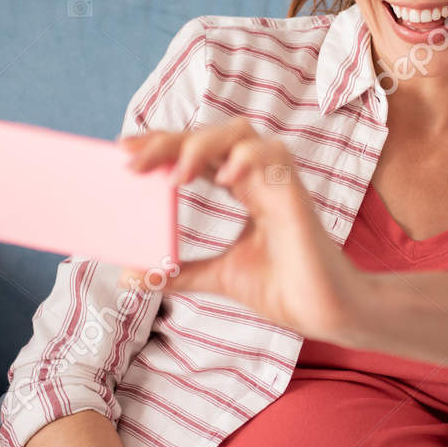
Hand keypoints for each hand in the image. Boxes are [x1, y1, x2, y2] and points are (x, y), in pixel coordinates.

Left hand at [117, 118, 362, 339]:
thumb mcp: (219, 276)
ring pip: (242, 133)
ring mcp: (279, 182)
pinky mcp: (296, 195)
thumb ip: (180, 272)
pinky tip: (225, 177)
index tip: (125, 152)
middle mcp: (260, 177)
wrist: (322, 312)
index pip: (198, 151)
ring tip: (176, 174)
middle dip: (170, 140)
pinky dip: (247, 158)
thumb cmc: (283, 289)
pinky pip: (275, 156)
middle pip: (213, 134)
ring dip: (203, 145)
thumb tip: (132, 275)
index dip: (164, 145)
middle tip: (133, 160)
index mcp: (244, 188)